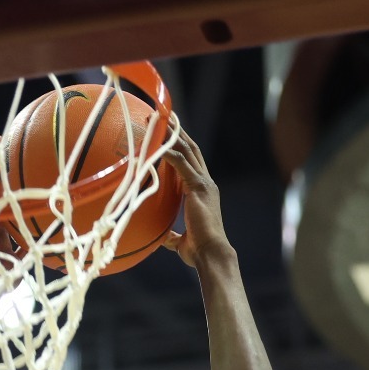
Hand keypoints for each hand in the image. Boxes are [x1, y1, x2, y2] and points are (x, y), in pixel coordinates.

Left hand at [158, 128, 234, 270]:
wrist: (211, 253)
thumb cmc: (198, 250)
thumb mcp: (182, 240)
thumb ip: (173, 235)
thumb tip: (163, 239)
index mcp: (203, 191)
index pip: (191, 161)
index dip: (180, 146)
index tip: (168, 133)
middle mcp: (206, 182)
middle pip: (191, 149)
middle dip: (177, 131)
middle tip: (164, 116)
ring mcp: (204, 183)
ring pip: (188, 150)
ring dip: (173, 134)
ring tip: (160, 120)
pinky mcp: (199, 187)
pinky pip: (182, 164)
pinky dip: (170, 152)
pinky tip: (158, 144)